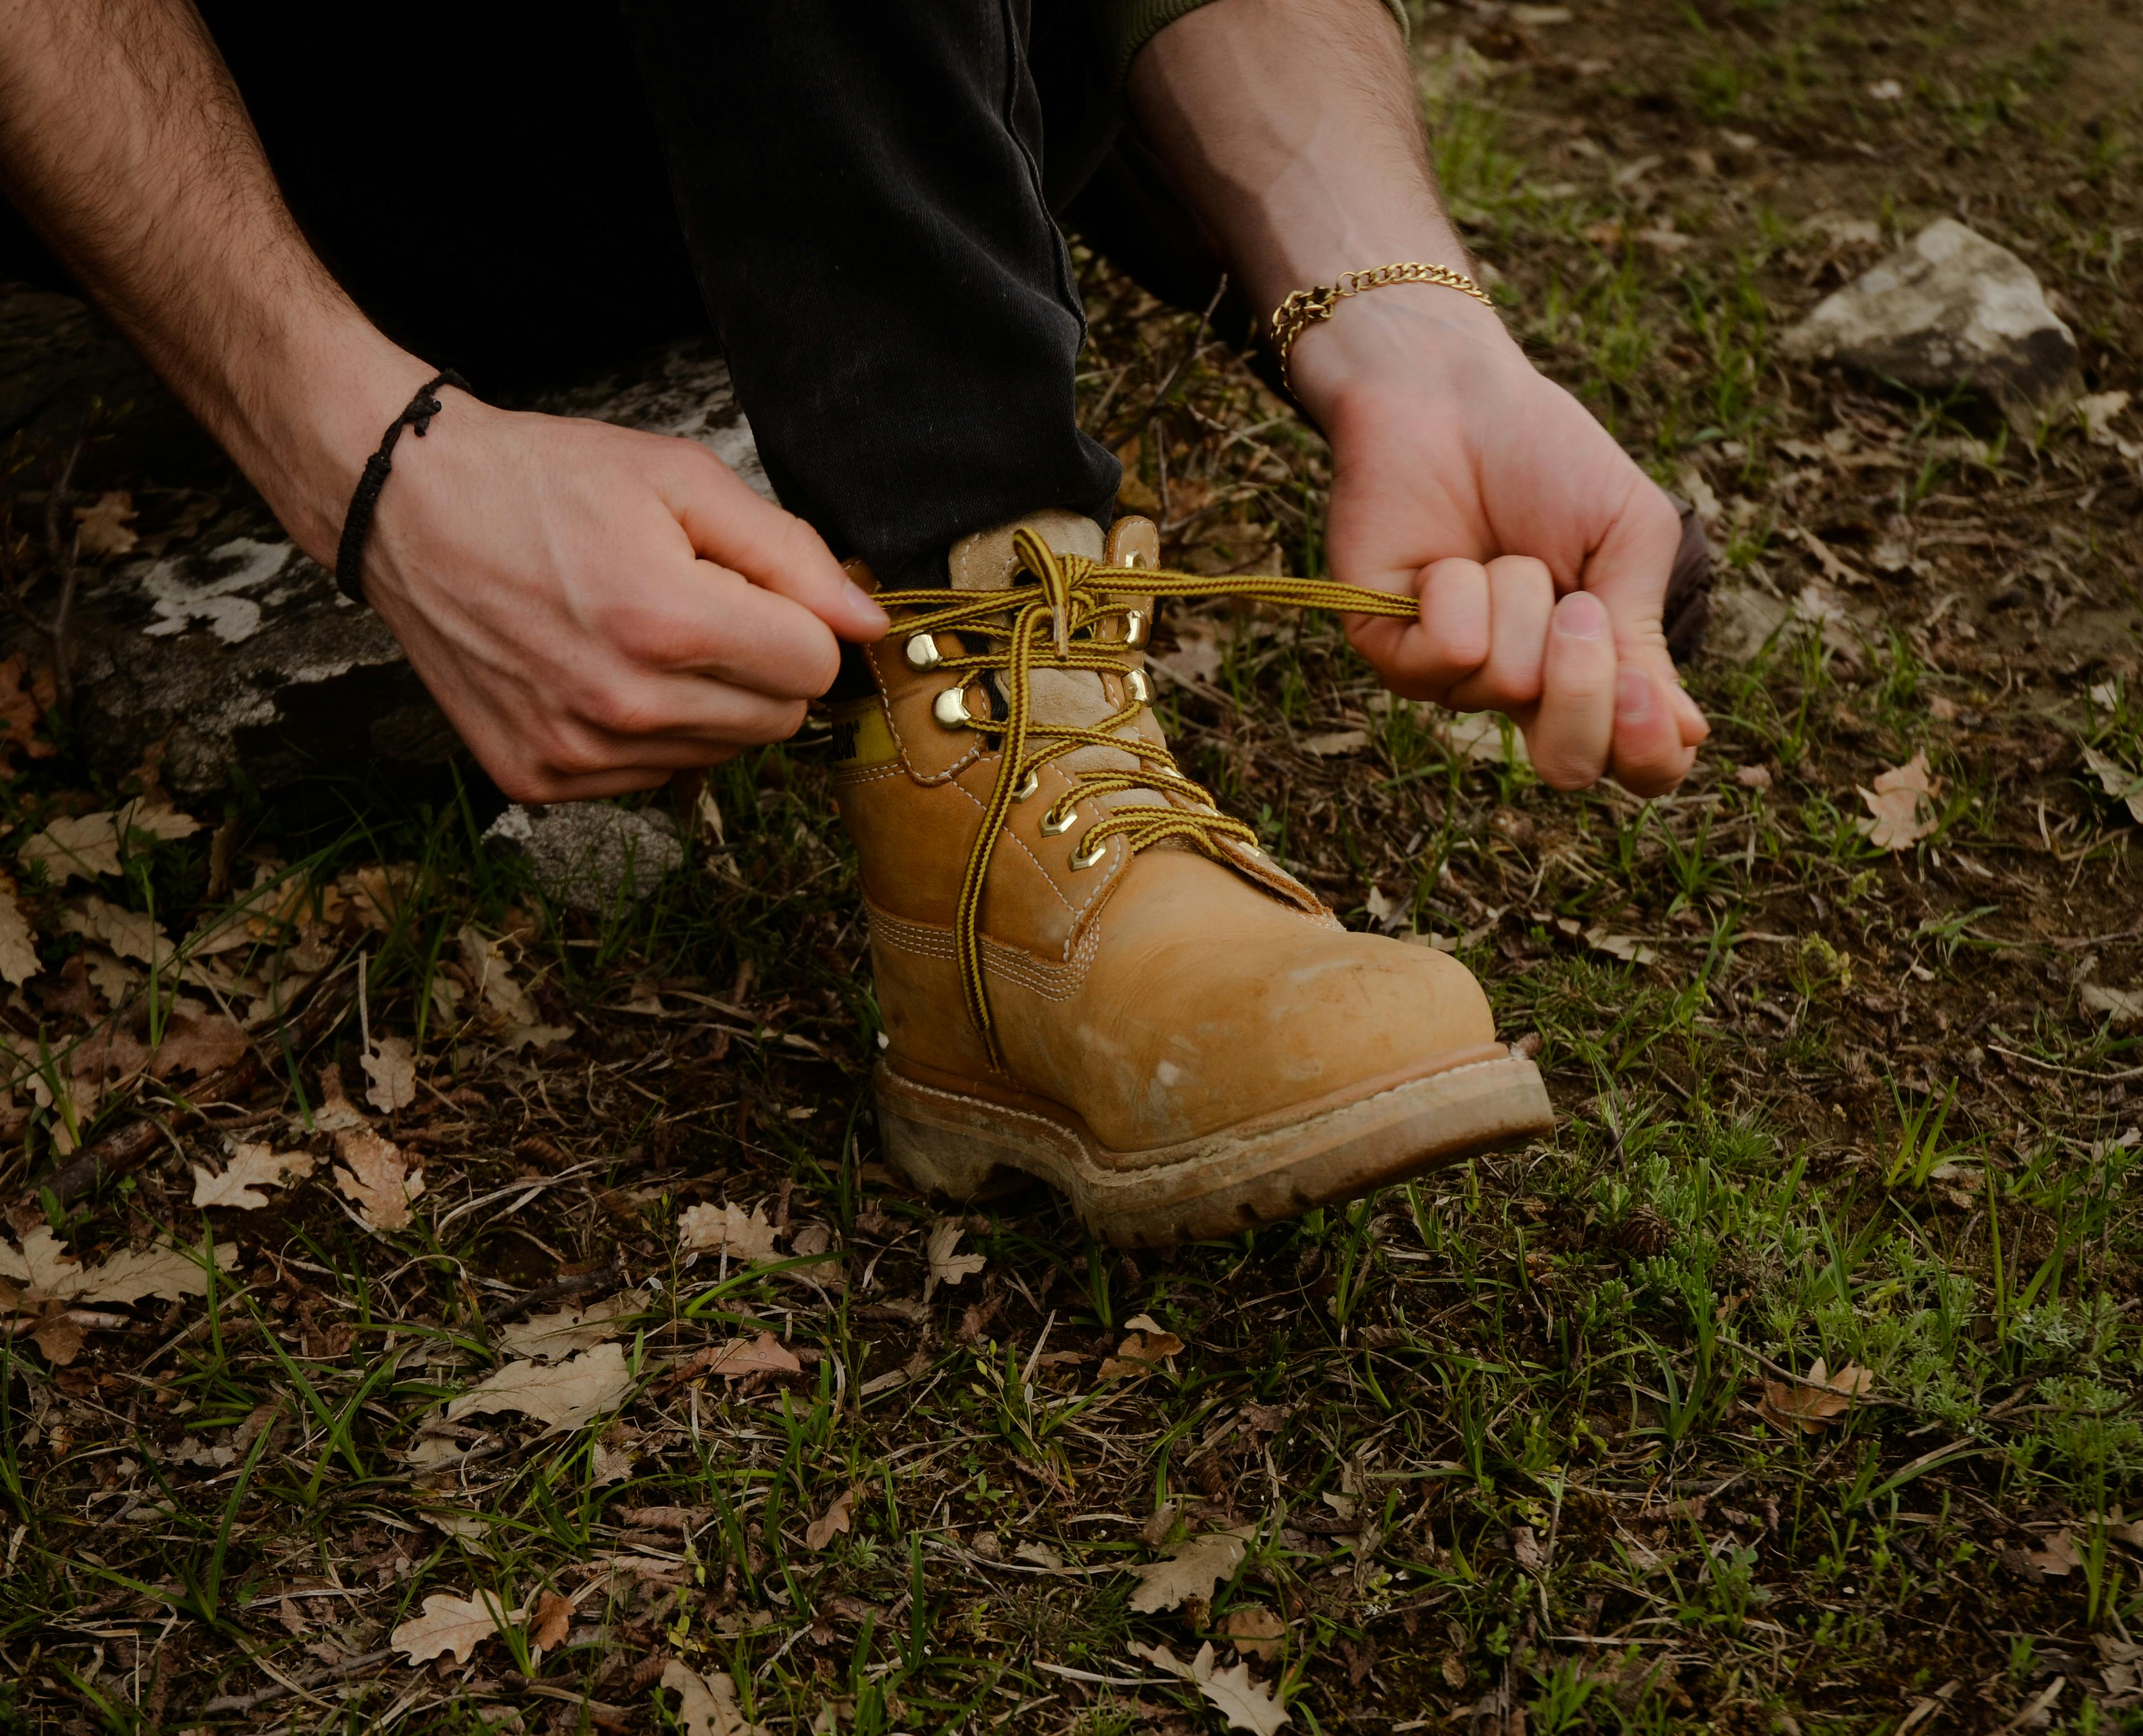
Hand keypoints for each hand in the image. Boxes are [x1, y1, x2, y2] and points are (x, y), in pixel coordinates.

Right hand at [281, 371, 886, 803]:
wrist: (406, 508)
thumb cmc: (545, 481)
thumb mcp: (682, 480)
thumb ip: (791, 553)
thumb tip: (868, 623)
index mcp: (664, 622)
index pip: (814, 667)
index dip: (798, 621)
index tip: (749, 587)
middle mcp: (620, 704)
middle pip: (778, 721)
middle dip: (762, 664)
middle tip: (694, 604)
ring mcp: (575, 753)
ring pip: (721, 754)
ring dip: (706, 700)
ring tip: (638, 632)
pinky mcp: (539, 779)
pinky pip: (653, 775)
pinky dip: (647, 730)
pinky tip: (597, 668)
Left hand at [1292, 291, 1708, 793]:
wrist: (1451, 399)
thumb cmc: (1545, 460)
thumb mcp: (1629, 537)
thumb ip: (1645, 633)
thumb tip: (1689, 737)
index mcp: (1593, 671)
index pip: (1635, 766)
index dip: (1647, 748)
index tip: (1644, 689)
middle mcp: (1523, 692)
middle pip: (1570, 763)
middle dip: (1584, 681)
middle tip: (1574, 604)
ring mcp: (1453, 679)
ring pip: (1510, 684)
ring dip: (1521, 597)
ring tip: (1502, 552)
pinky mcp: (1390, 651)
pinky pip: (1448, 653)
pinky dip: (1460, 591)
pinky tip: (1446, 560)